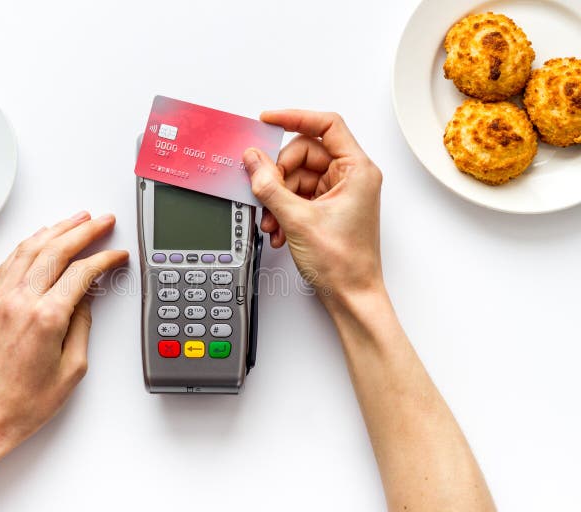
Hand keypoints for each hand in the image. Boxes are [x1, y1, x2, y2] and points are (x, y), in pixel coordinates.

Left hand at [0, 212, 127, 462]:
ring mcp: (1, 300)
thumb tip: (86, 299)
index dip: (104, 259)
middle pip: (56, 250)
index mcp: (45, 318)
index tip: (118, 255)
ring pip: (30, 249)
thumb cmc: (25, 403)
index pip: (81, 273)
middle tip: (103, 221)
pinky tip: (40, 238)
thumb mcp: (72, 369)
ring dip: (56, 230)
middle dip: (83, 231)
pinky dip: (28, 244)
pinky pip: (10, 263)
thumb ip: (82, 326)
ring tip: (75, 219)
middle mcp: (20, 302)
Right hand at [243, 111, 382, 307]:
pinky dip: (283, 210)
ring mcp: (339, 193)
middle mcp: (350, 178)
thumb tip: (253, 161)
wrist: (351, 296)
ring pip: (296, 177)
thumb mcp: (298, 220)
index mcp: (357, 170)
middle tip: (265, 194)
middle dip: (279, 175)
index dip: (295, 118)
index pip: (326, 125)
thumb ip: (270, 186)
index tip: (268, 120)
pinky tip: (278, 229)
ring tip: (271, 222)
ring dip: (277, 198)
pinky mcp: (327, 209)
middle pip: (304, 154)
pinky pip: (297, 196)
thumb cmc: (344, 263)